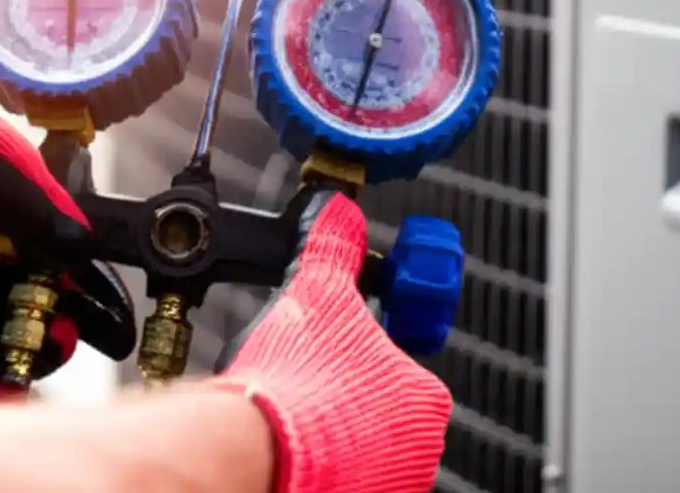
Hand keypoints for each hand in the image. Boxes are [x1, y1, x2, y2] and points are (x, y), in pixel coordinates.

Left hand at [0, 58, 133, 395]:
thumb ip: (26, 191)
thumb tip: (82, 243)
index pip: (55, 238)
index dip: (85, 267)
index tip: (108, 292)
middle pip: (37, 293)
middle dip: (68, 313)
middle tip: (97, 333)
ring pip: (1, 332)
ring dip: (31, 345)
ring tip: (50, 350)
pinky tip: (5, 376)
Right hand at [211, 192, 452, 492]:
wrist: (255, 449)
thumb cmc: (293, 383)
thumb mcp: (316, 293)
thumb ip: (334, 249)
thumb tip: (338, 214)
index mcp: (424, 396)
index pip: (396, 373)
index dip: (354, 365)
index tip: (326, 367)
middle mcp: (419, 449)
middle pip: (379, 416)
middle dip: (344, 404)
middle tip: (305, 393)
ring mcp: (392, 484)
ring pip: (362, 454)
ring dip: (334, 441)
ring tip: (295, 425)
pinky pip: (344, 483)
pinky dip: (322, 475)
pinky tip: (294, 458)